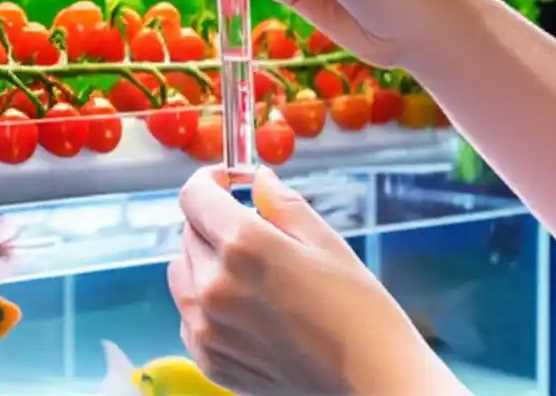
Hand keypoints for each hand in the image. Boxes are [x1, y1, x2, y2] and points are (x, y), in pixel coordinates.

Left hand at [169, 167, 466, 395]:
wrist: (373, 383)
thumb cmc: (360, 312)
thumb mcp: (326, 243)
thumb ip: (281, 205)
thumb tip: (256, 178)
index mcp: (244, 247)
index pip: (194, 197)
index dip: (207, 182)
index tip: (223, 183)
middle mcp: (214, 285)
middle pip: (189, 233)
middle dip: (214, 225)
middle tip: (254, 237)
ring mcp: (206, 326)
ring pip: (182, 272)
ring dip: (205, 264)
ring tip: (251, 278)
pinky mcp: (208, 358)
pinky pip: (188, 314)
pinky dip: (206, 305)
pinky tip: (246, 312)